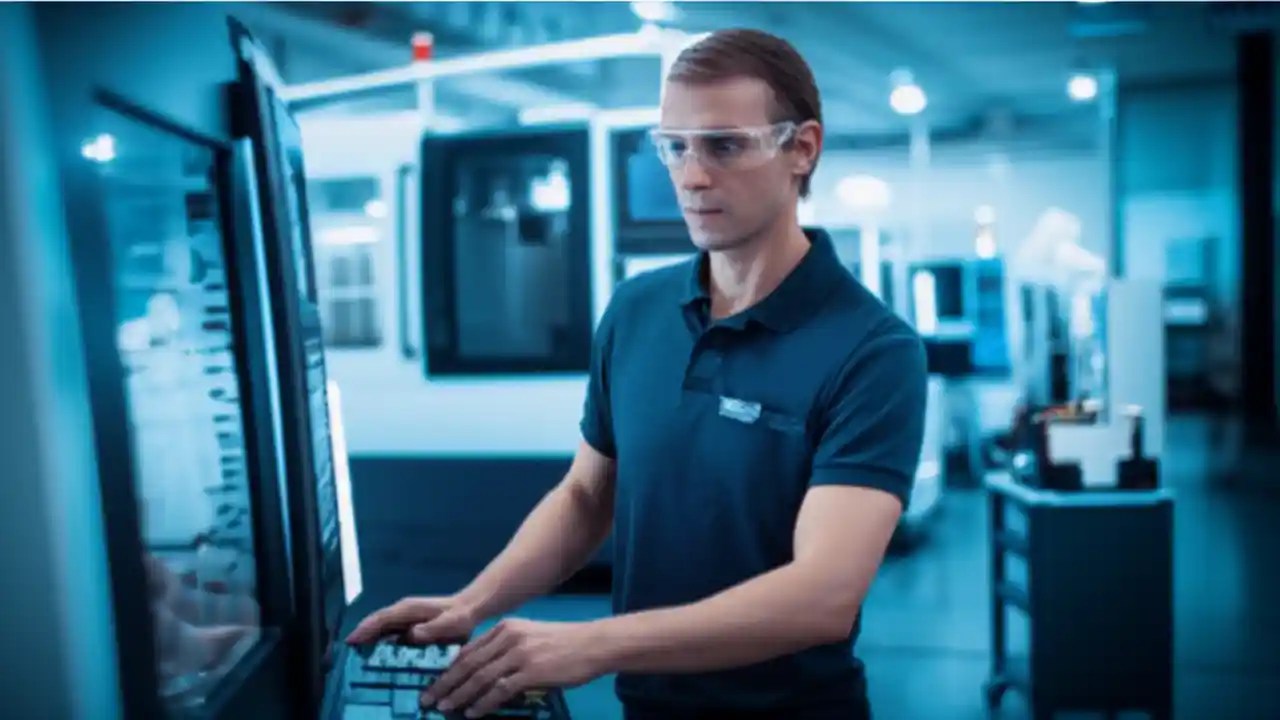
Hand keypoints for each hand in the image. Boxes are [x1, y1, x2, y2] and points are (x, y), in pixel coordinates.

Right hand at [346, 595, 477, 644]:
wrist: (470, 608)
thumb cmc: (460, 616)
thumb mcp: (450, 623)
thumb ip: (432, 629)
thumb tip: (411, 635)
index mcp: (409, 609)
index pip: (381, 618)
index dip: (365, 629)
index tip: (351, 640)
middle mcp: (403, 611)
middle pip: (376, 622)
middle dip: (361, 634)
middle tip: (346, 651)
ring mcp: (405, 617)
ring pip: (381, 627)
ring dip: (368, 638)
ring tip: (355, 654)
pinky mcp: (409, 624)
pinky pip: (389, 632)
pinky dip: (379, 641)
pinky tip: (374, 653)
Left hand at [423, 618, 603, 717]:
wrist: (592, 644)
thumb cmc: (565, 643)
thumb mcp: (530, 637)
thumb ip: (507, 649)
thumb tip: (485, 672)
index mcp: (505, 628)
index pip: (469, 650)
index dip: (449, 669)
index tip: (436, 683)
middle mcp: (508, 638)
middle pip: (468, 664)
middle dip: (445, 683)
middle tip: (428, 699)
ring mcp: (519, 654)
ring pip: (479, 678)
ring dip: (459, 695)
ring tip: (444, 708)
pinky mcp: (531, 671)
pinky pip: (499, 690)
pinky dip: (483, 703)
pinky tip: (472, 713)